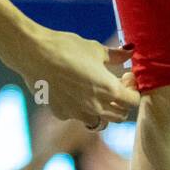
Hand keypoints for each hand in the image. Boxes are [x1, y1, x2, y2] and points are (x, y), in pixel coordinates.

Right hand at [11, 28, 138, 129]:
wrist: (35, 54)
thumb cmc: (67, 48)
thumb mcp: (96, 49)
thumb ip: (116, 56)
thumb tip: (130, 52)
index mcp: (109, 90)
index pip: (134, 101)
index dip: (133, 89)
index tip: (125, 76)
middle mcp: (96, 106)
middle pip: (120, 116)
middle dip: (122, 103)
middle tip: (115, 85)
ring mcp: (77, 113)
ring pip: (100, 122)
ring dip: (103, 111)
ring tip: (96, 93)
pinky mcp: (61, 113)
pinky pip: (77, 116)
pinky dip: (79, 109)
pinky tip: (73, 92)